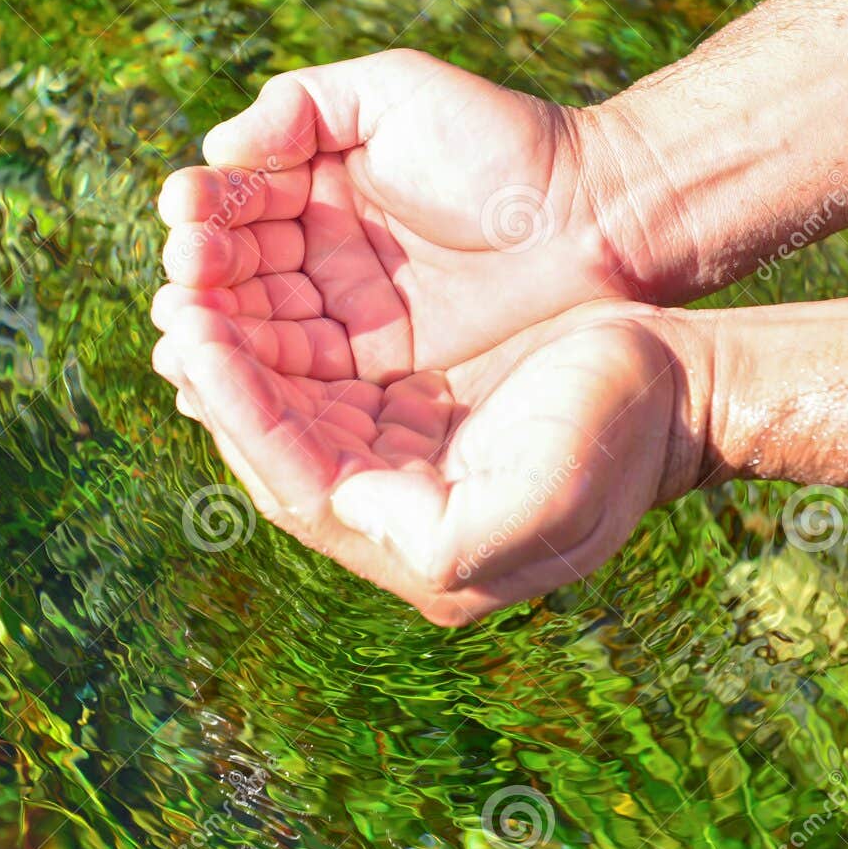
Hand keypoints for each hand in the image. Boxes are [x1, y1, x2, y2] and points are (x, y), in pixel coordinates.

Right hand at [153, 48, 637, 379]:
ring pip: (259, 319)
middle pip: (238, 263)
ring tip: (184, 327)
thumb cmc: (498, 138)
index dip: (207, 205)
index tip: (187, 211)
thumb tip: (218, 146)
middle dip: (204, 269)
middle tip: (185, 273)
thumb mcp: (395, 92)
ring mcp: (339, 303)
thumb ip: (303, 107)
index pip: (239, 195)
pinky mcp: (370, 359)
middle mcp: (315, 242)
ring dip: (219, 326)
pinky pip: (303, 369)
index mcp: (311, 176)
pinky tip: (218, 373)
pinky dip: (259, 373)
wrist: (586, 214)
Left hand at [153, 298, 704, 624]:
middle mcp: (396, 522)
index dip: (240, 414)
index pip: (298, 484)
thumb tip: (353, 519)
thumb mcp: (548, 496)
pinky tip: (243, 305)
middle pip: (278, 454)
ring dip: (239, 361)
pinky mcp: (409, 423)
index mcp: (420, 551)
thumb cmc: (621, 433)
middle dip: (221, 384)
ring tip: (188, 297)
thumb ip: (451, 537)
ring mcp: (399, 471)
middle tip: (170, 311)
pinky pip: (319, 387)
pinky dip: (278, 349)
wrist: (677, 387)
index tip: (191, 340)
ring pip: (291, 418)